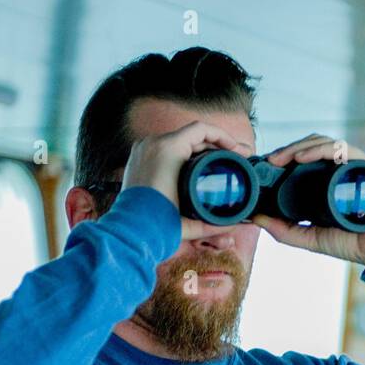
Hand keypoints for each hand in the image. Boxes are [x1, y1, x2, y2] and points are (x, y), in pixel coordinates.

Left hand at [122, 120, 246, 241]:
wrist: (128, 234)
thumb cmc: (155, 226)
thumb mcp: (190, 223)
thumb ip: (214, 224)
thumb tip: (233, 225)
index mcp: (168, 150)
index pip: (202, 130)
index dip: (223, 136)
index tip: (236, 149)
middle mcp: (153, 144)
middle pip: (191, 135)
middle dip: (213, 145)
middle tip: (230, 157)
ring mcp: (143, 149)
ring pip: (177, 140)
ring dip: (197, 149)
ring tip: (213, 162)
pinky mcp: (137, 158)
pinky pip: (163, 148)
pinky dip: (180, 154)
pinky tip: (192, 166)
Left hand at [250, 134, 364, 268]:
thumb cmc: (351, 242)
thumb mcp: (310, 237)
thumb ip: (284, 230)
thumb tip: (256, 218)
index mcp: (330, 178)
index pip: (307, 156)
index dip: (286, 156)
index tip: (266, 165)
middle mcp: (344, 168)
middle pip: (314, 146)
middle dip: (289, 149)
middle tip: (271, 160)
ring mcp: (357, 165)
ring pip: (326, 143)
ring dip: (301, 147)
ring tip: (283, 158)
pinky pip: (344, 150)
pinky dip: (322, 150)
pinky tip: (304, 157)